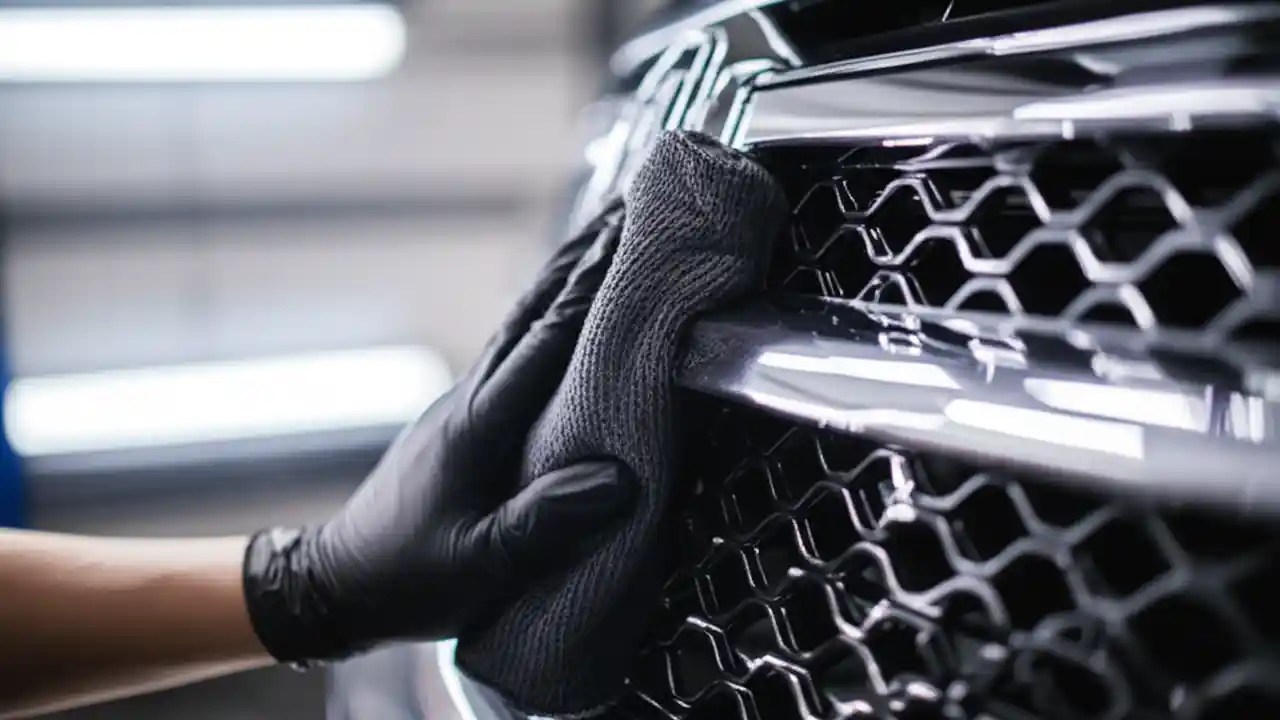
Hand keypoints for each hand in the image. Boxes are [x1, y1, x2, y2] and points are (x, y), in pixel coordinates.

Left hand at [242, 204, 631, 663]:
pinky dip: (546, 317)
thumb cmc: (407, 578)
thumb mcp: (480, 564)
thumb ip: (543, 523)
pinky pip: (514, 353)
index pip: (544, 344)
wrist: (338, 582)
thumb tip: (617, 480)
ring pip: (521, 325)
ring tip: (604, 238)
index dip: (589, 291)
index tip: (628, 239)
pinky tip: (563, 312)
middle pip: (532, 312)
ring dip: (563, 278)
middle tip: (626, 208)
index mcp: (478, 426)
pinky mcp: (463, 421)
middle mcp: (470, 400)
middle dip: (581, 258)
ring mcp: (463, 405)